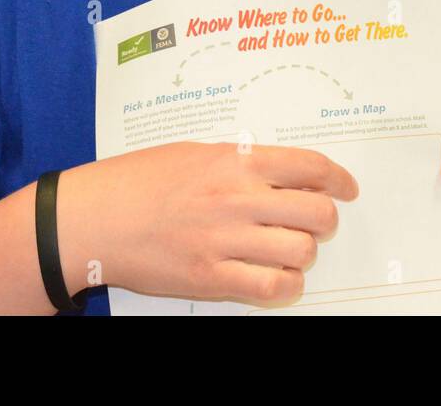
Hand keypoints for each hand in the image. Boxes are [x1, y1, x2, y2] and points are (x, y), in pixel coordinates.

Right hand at [60, 141, 357, 305]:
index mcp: (234, 161)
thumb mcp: (193, 152)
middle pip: (316, 213)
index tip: (345, 188)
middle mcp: (236, 198)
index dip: (338, 180)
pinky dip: (285, 284)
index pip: (310, 167)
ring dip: (302, 252)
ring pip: (301, 251)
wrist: (94, 218)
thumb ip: (240, 161)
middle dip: (323, 219)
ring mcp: (224, 240)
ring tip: (285, 248)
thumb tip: (284, 173)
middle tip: (314, 222)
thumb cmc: (138, 180)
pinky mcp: (211, 277)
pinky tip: (274, 276)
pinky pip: (272, 287)